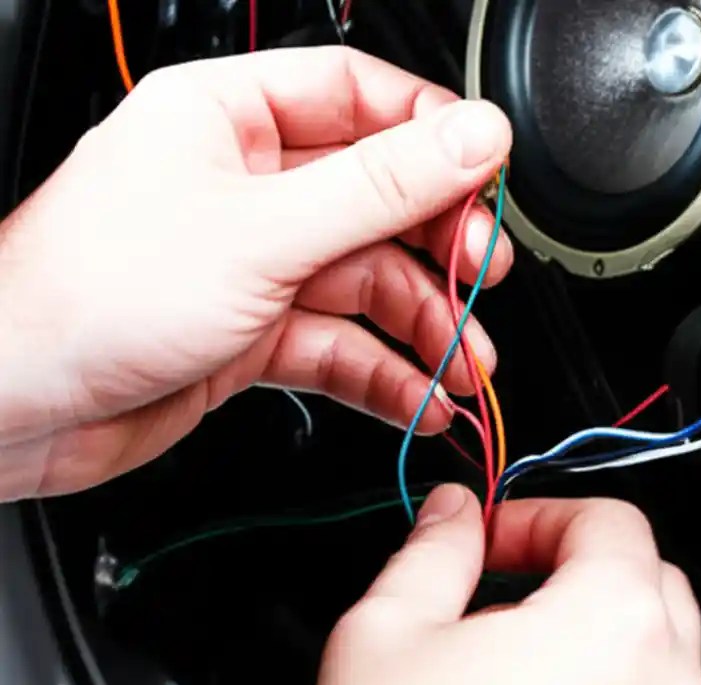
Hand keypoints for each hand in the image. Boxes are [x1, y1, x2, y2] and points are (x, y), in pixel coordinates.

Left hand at [0, 47, 512, 497]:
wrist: (11, 407)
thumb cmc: (88, 296)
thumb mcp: (264, 231)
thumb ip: (383, 187)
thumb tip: (474, 137)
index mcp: (232, 118)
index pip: (363, 98)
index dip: (435, 135)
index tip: (489, 176)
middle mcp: (248, 184)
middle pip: (379, 198)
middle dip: (438, 244)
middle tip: (480, 275)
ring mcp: (253, 261)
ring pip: (368, 281)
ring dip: (423, 325)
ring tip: (460, 363)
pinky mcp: (253, 332)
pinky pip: (341, 344)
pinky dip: (385, 373)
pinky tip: (418, 397)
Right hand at [307, 486, 700, 684]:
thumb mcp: (385, 637)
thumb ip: (433, 553)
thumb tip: (452, 514)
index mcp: (613, 624)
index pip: (611, 521)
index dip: (539, 515)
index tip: (489, 540)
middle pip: (649, 580)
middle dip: (576, 568)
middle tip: (500, 589)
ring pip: (656, 654)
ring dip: (593, 634)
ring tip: (508, 661)